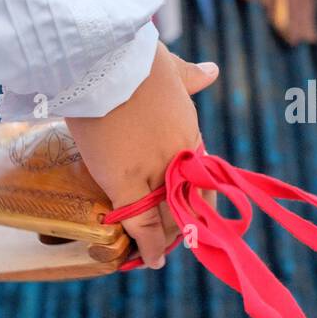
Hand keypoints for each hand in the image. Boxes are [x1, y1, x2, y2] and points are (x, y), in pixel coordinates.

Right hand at [65, 43, 218, 268]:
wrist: (105, 57)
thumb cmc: (133, 56)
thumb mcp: (171, 67)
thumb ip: (191, 75)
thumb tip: (211, 71)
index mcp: (189, 131)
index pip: (201, 178)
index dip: (198, 200)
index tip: (194, 212)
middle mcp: (178, 156)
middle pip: (189, 203)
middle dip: (185, 225)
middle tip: (177, 241)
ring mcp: (153, 170)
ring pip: (167, 216)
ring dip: (166, 238)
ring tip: (158, 254)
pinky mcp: (122, 179)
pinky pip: (138, 222)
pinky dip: (146, 246)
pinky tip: (149, 261)